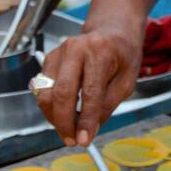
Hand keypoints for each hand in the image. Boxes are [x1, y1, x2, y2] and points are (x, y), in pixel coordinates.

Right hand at [34, 27, 142, 147]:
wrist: (112, 29)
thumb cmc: (123, 55)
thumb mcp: (127, 81)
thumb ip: (108, 105)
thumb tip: (90, 130)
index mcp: (100, 52)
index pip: (90, 92)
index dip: (86, 120)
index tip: (85, 140)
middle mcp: (76, 49)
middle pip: (61, 93)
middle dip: (64, 122)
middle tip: (71, 140)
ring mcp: (59, 52)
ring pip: (46, 92)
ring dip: (54, 117)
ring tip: (68, 130)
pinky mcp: (49, 59)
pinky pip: (42, 88)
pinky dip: (50, 106)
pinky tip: (63, 114)